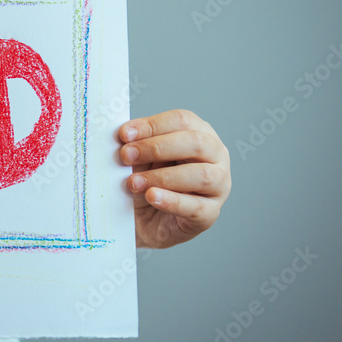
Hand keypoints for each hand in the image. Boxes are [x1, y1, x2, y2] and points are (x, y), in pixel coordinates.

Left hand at [118, 109, 230, 248]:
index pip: (182, 120)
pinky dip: (172, 201)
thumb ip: (136, 146)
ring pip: (202, 175)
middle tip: (126, 156)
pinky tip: (152, 197)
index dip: (152, 125)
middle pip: (196, 142)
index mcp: (199, 133)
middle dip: (157, 147)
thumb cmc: (146, 182)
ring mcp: (219, 186)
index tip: (124, 134)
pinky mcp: (210, 213)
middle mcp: (216, 156)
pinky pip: (196, 207)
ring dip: (162, 177)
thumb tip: (122, 136)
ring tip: (134, 183)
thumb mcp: (139, 160)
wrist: (144, 221)